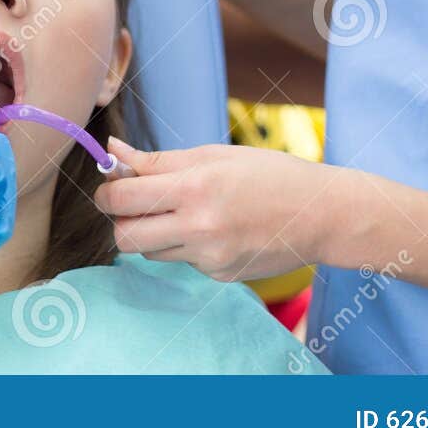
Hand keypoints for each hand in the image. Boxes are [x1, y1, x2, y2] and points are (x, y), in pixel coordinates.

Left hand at [95, 138, 342, 282]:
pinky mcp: (220, 275)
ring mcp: (210, 258)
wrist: (321, 214)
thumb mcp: (212, 155)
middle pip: (125, 237)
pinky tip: (213, 229)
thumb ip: (158, 160)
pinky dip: (184, 245)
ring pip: (150, 253)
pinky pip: (182, 261)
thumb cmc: (268, 174)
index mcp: (194, 187)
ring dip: (150, 233)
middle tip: (133, 204)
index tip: (110, 184)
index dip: (106, 192)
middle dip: (118, 220)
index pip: (122, 198)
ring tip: (178, 212)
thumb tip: (113, 152)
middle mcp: (199, 227)